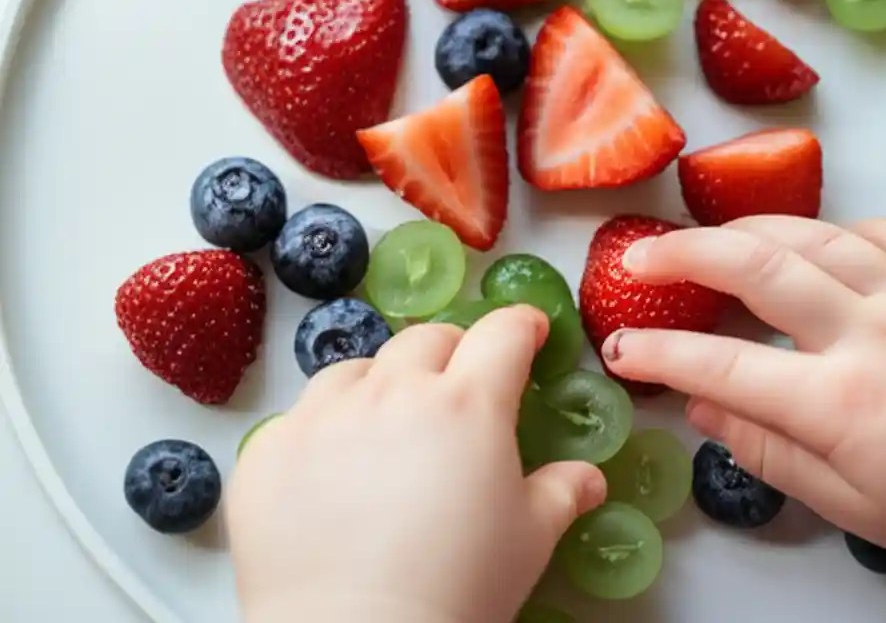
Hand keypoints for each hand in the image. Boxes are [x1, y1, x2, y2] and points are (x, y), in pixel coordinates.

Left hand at [228, 306, 605, 622]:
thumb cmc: (459, 588)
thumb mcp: (530, 541)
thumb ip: (562, 494)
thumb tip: (587, 478)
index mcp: (466, 405)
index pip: (501, 335)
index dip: (520, 325)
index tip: (527, 332)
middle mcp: (392, 393)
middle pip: (426, 340)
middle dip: (452, 353)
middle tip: (462, 385)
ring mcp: (321, 418)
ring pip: (357, 370)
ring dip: (382, 382)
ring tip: (390, 420)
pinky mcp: (269, 453)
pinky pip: (299, 419)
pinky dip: (324, 431)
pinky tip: (334, 470)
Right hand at [603, 216, 885, 567]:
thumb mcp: (855, 507)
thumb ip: (772, 453)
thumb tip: (703, 412)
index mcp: (839, 401)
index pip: (722, 366)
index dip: (658, 354)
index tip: (618, 349)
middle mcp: (868, 331)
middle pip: (756, 265)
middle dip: (683, 253)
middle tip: (637, 255)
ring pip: (811, 233)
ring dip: (747, 226)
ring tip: (708, 236)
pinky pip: (880, 232)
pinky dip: (835, 229)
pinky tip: (816, 242)